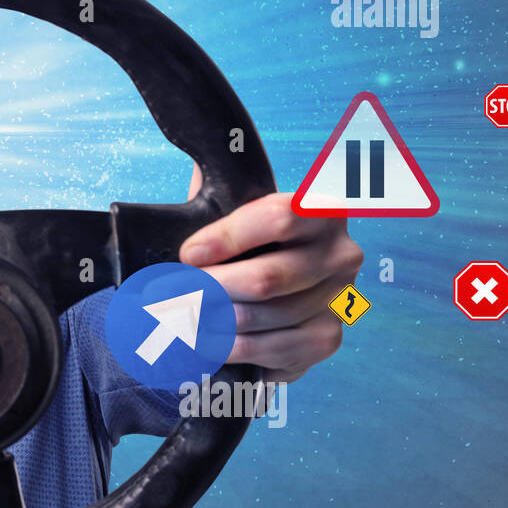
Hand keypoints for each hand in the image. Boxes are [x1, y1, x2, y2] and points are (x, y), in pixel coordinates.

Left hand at [179, 166, 363, 382]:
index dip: (226, 238)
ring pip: (261, 318)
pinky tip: (206, 341)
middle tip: (167, 295)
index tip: (187, 254)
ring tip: (175, 319)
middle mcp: (341, 253)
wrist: (271, 288)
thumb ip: (214, 184)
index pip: (278, 219)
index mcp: (320, 209)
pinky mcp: (328, 337)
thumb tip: (192, 156)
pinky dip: (230, 349)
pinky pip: (271, 351)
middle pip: (265, 279)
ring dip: (209, 323)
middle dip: (205, 290)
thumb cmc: (245, 242)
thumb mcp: (229, 205)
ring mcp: (339, 298)